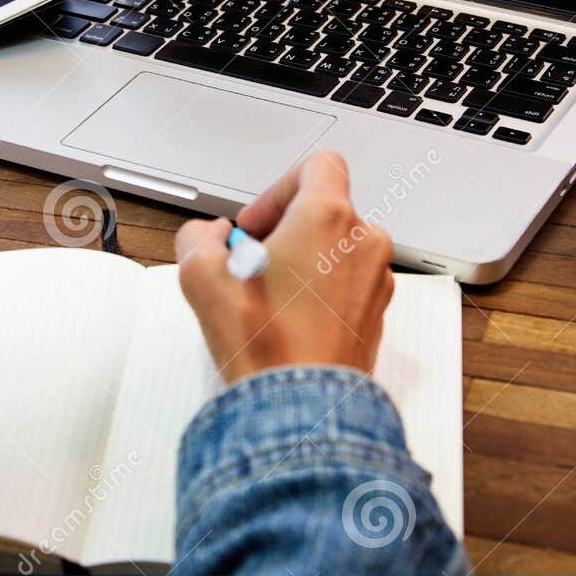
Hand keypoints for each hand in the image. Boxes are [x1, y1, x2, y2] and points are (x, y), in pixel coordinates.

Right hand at [175, 151, 393, 382]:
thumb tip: (210, 237)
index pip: (319, 165)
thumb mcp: (202, 278)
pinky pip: (347, 284)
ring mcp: (375, 280)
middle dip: (284, 232)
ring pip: (336, 250)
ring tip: (267, 299)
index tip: (255, 225)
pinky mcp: (376, 313)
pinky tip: (287, 322)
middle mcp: (362, 243)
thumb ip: (199, 237)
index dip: (278, 189)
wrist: (303, 410)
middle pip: (324, 211)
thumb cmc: (268, 348)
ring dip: (302, 263)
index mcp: (328, 218)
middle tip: (251, 267)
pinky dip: (320, 292)